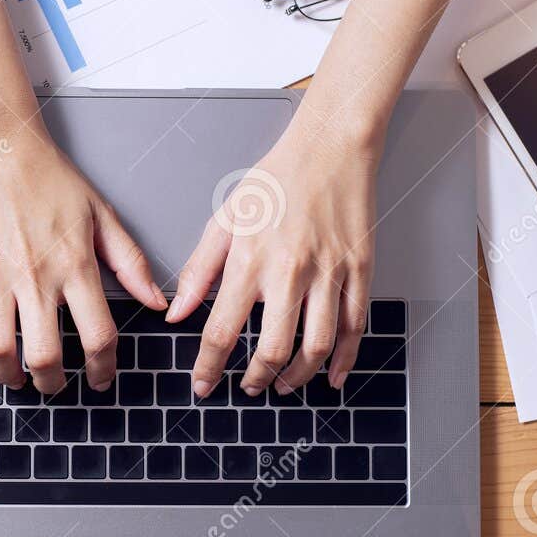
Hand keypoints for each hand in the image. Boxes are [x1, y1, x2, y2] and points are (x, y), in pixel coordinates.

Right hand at [0, 124, 165, 393]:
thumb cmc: (48, 176)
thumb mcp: (101, 214)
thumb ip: (130, 262)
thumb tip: (157, 302)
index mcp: (75, 264)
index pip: (98, 336)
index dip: (102, 369)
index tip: (99, 378)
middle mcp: (35, 275)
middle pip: (45, 355)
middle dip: (53, 383)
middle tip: (57, 385)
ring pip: (0, 350)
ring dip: (12, 377)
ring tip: (21, 379)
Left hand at [168, 122, 378, 397]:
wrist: (331, 148)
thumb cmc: (277, 179)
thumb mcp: (226, 219)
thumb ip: (199, 271)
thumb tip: (177, 313)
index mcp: (251, 260)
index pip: (223, 330)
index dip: (209, 366)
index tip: (203, 384)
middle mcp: (291, 272)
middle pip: (274, 349)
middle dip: (257, 379)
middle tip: (247, 388)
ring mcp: (329, 274)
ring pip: (317, 346)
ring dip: (298, 377)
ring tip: (283, 385)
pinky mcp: (359, 271)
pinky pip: (354, 328)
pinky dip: (344, 360)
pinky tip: (332, 375)